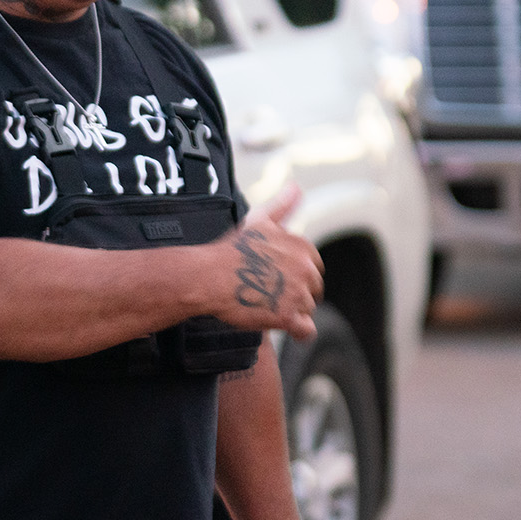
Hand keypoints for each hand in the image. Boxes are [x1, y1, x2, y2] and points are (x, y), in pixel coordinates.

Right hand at [211, 183, 323, 339]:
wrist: (207, 276)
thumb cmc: (229, 249)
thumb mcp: (258, 221)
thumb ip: (282, 206)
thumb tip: (297, 187)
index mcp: (302, 247)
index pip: (314, 267)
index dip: (297, 274)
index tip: (278, 277)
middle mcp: (305, 269)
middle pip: (313, 289)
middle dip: (296, 293)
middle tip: (269, 293)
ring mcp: (298, 294)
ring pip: (307, 309)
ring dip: (292, 311)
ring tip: (266, 306)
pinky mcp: (287, 317)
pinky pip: (305, 330)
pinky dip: (299, 332)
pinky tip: (287, 329)